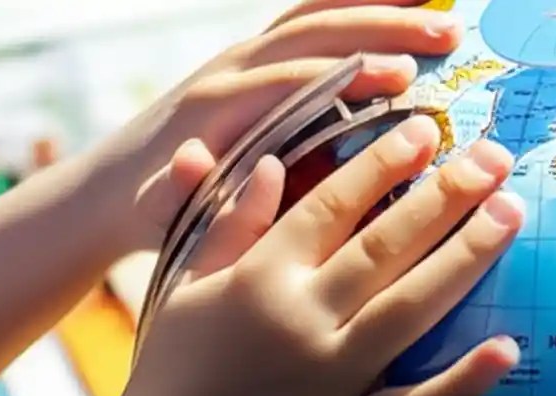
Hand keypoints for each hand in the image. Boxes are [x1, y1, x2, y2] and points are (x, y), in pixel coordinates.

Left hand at [86, 0, 464, 257]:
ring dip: (379, 7)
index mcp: (217, 108)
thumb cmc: (146, 215)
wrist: (110, 188)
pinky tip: (407, 5)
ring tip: (442, 11)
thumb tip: (193, 159)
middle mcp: (230, 69)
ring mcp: (243, 58)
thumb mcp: (156, 214)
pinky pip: (312, 21)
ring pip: (316, 15)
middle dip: (381, 29)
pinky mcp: (255, 59)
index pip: (291, 79)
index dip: (348, 76)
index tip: (405, 80)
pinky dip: (358, 5)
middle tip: (445, 37)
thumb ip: (177, 189)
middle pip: (314, 33)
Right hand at [113, 114, 522, 395]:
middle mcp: (300, 321)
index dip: (384, 163)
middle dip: (445, 196)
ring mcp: (331, 381)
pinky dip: (462, 381)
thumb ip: (229, 224)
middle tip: (494, 157)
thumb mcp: (184, 286)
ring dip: (465, 258)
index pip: (333, 206)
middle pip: (385, 246)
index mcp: (259, 279)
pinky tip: (508, 347)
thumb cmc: (169, 374)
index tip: (429, 128)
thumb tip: (267, 163)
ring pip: (410, 308)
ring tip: (511, 213)